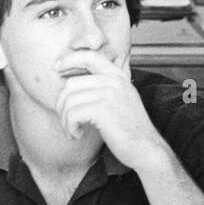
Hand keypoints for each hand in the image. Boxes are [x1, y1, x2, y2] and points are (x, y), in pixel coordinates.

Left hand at [54, 51, 162, 169]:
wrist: (146, 148)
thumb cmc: (130, 130)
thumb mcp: (121, 100)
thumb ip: (104, 88)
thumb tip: (73, 84)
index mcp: (118, 75)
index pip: (89, 56)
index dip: (69, 60)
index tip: (56, 68)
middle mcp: (114, 80)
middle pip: (71, 84)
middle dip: (62, 105)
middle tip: (67, 121)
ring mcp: (109, 93)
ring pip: (69, 101)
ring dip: (65, 120)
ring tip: (73, 131)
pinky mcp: (102, 110)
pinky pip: (72, 114)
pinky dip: (70, 128)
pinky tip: (77, 135)